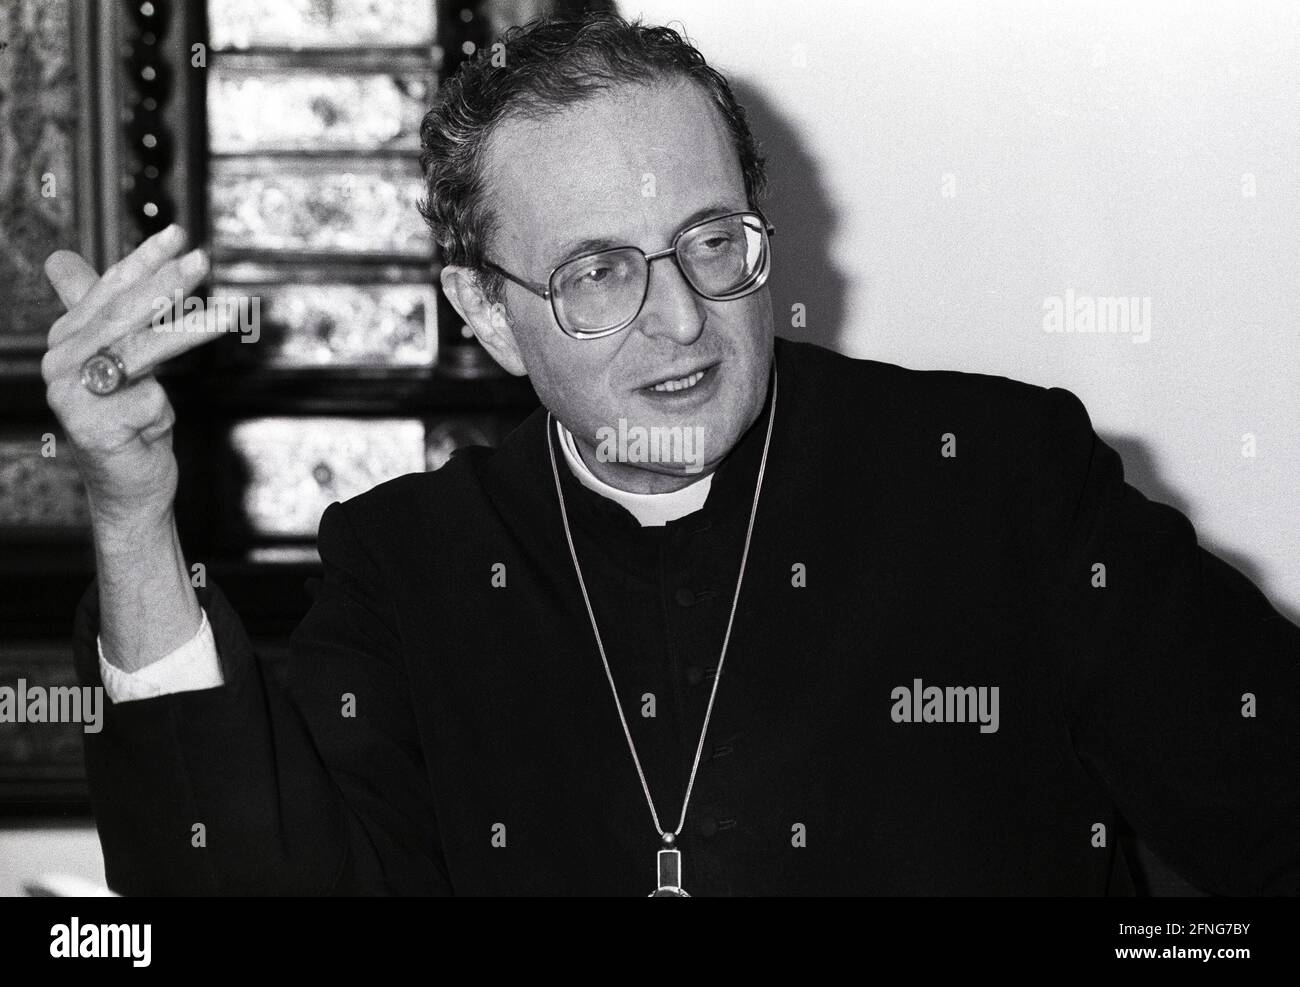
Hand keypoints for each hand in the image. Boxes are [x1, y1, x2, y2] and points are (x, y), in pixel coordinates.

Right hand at [41, 225, 225, 527]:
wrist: (128, 487)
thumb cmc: (131, 422)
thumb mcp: (122, 362)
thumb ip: (103, 313)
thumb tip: (59, 258)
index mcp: (67, 340)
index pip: (107, 290)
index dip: (142, 261)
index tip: (178, 234)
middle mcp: (61, 364)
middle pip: (124, 315)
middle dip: (167, 284)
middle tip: (202, 260)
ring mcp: (73, 397)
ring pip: (142, 351)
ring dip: (192, 328)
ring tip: (233, 311)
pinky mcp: (95, 428)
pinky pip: (150, 401)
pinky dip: (162, 411)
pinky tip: (154, 427)